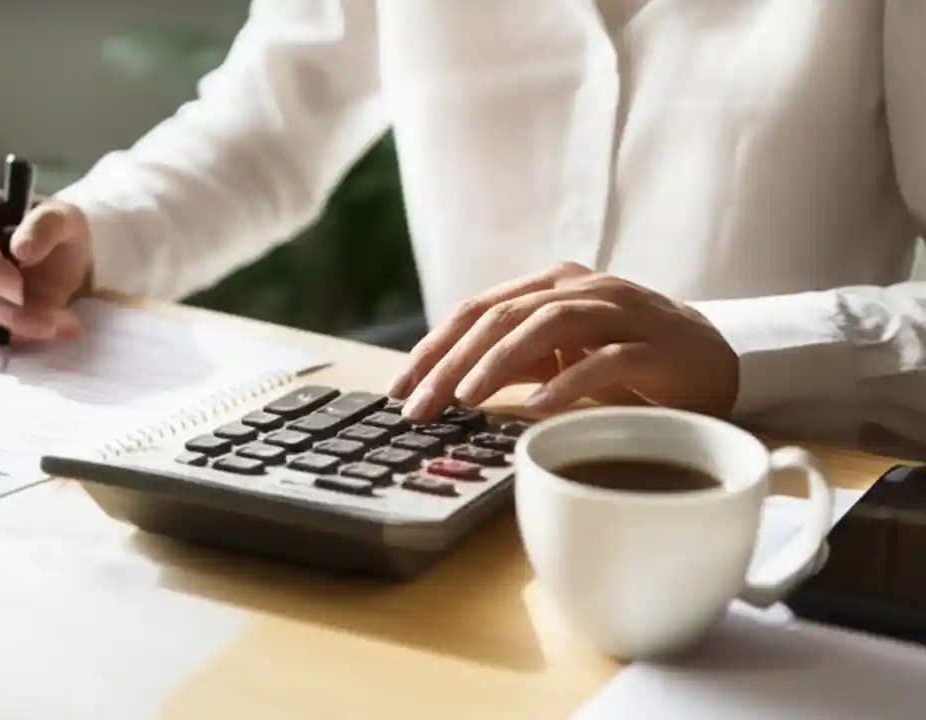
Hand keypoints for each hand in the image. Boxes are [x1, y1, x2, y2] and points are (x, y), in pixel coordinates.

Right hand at [0, 182, 92, 346]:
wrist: (44, 264)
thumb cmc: (51, 235)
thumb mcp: (65, 220)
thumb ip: (49, 226)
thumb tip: (22, 248)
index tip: (21, 291)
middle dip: (2, 307)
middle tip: (45, 321)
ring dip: (3, 327)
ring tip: (43, 325)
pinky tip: (19, 330)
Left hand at [389, 262, 738, 420]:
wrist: (710, 362)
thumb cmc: (623, 361)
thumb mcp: (556, 357)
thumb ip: (510, 361)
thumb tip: (444, 385)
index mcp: (552, 285)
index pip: (478, 308)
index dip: (433, 347)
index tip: (399, 389)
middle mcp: (584, 288)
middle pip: (504, 314)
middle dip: (454, 361)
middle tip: (420, 404)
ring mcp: (624, 312)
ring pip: (551, 324)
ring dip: (501, 361)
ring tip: (467, 398)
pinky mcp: (660, 346)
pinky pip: (609, 358)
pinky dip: (571, 380)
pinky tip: (538, 406)